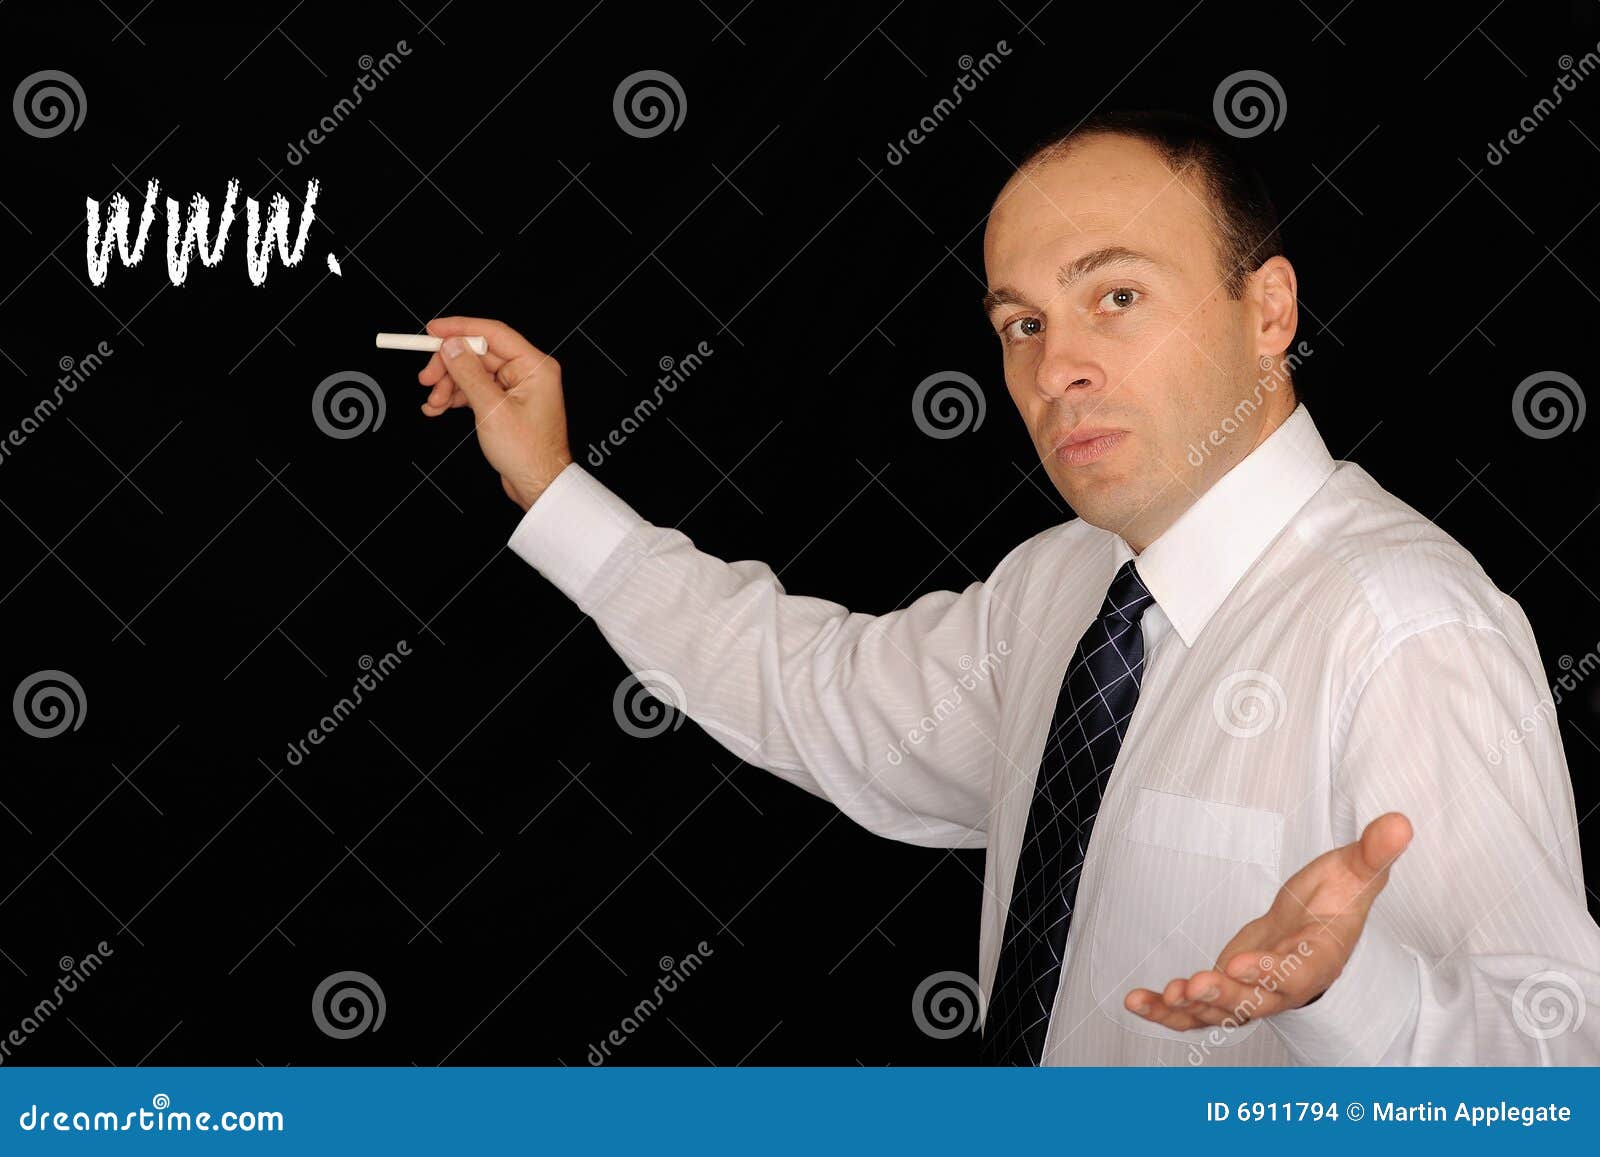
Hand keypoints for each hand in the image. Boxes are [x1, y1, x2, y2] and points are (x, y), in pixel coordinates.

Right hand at [417, 316, 572, 509]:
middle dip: (448, 365)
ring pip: (472, 373)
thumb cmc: (529, 453)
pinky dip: (455, 397)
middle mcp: (526, 373)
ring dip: (448, 385)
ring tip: (433, 403)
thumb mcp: (492, 410)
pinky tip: (438, 407)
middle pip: (478, 354)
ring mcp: (515, 388)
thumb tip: (451, 346)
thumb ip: (468, 374)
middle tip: (426, 378)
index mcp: (534, 367)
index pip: (493, 333)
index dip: (459, 328)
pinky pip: (475, 390)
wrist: (538, 486)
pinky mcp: (504, 403)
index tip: (432, 330)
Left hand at [1124, 811, 1412, 1029]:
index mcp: (1316, 960)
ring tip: (1164, 996)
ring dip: (1191, 1009)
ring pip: (1221, 1013)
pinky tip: (1136, 1001)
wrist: (1311, 931)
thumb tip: (1401, 822)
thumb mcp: (1353, 874)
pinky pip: (1194, 1012)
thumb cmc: (1333, 902)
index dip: (1269, 972)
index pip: (1295, 973)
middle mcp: (1282, 987)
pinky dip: (1165, 1010)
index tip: (1240, 963)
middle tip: (1195, 985)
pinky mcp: (1224, 994)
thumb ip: (1372, 854)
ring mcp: (1251, 995)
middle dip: (1224, 997)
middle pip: (1254, 1002)